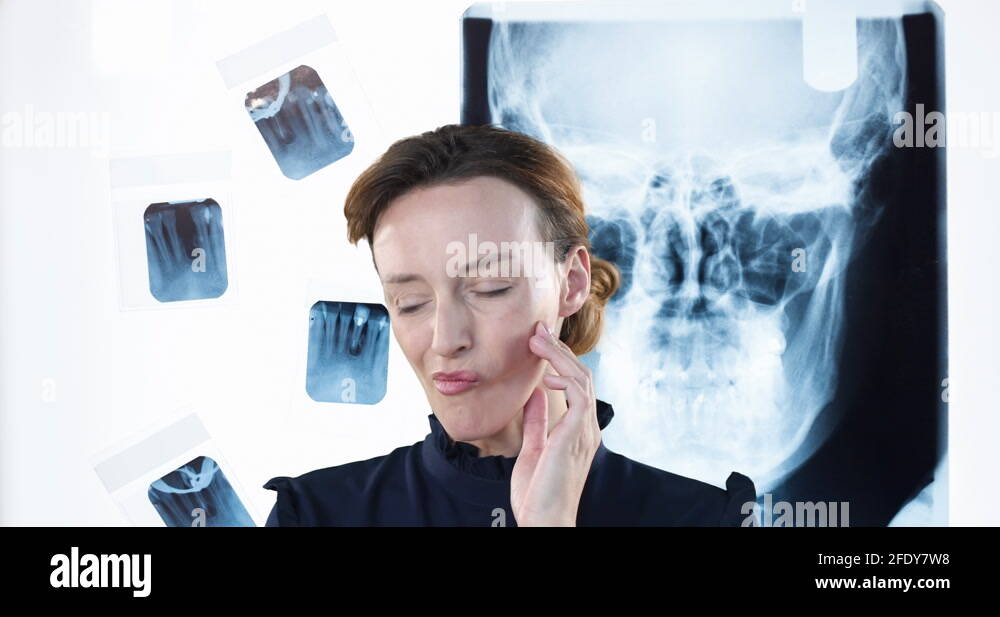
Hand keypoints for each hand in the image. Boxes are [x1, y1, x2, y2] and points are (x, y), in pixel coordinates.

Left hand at [510, 320, 601, 526]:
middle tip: (539, 328)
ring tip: (538, 338)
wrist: (544, 521)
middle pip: (580, 375)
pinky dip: (563, 375)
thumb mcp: (534, 448)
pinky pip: (578, 394)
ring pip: (580, 378)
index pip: (575, 384)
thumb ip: (537, 421)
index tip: (539, 341)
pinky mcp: (577, 434)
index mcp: (578, 431)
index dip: (558, 360)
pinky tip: (545, 372)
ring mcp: (585, 430)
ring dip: (559, 355)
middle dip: (559, 349)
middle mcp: (586, 428)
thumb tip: (534, 394)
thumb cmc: (537, 493)